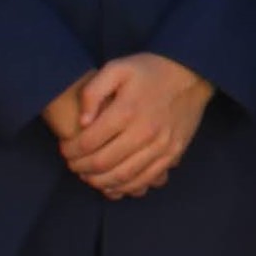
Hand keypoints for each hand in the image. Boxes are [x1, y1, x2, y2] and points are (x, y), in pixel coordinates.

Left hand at [63, 53, 214, 197]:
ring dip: (99, 181)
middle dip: (81, 168)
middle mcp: (144, 132)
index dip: (70, 150)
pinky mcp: (172, 154)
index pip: (88, 142)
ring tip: (87, 176)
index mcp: (127, 110)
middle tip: (73, 164)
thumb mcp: (117, 68)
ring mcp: (161, 146)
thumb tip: (83, 122)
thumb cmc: (149, 71)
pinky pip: (145, 180)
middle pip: (103, 163)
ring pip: (123, 177)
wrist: (190, 75)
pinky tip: (112, 185)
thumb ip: (93, 92)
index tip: (64, 148)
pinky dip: (125, 188)